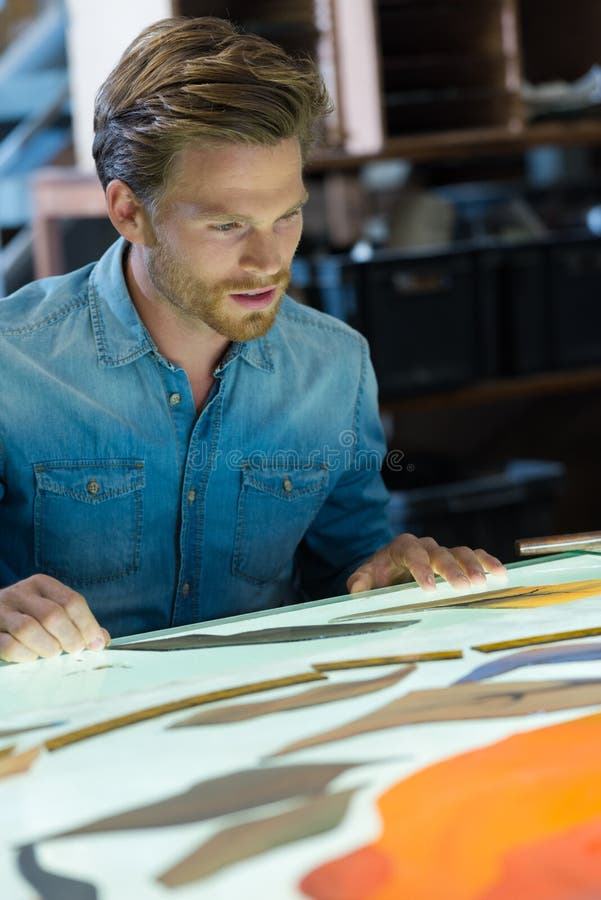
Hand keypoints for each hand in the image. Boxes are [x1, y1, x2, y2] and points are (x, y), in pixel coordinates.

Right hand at [0, 574, 109, 662]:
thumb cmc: (28, 615)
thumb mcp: (52, 610)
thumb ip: (77, 623)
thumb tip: (101, 640)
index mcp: (41, 584)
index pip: (71, 601)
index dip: (87, 625)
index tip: (95, 643)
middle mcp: (20, 593)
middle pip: (53, 615)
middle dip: (69, 637)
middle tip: (74, 650)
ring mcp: (2, 611)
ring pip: (28, 629)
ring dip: (47, 647)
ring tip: (53, 653)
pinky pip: (9, 646)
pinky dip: (26, 655)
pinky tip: (32, 656)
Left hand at [347, 533, 506, 593]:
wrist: (387, 569)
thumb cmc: (377, 575)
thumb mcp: (365, 578)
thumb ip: (360, 582)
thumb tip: (358, 589)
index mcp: (401, 547)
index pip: (412, 554)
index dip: (421, 570)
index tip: (429, 589)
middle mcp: (424, 546)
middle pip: (441, 553)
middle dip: (452, 570)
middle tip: (464, 587)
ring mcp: (441, 551)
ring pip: (461, 552)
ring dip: (474, 566)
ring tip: (485, 583)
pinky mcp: (455, 559)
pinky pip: (474, 556)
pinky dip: (487, 562)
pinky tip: (501, 574)